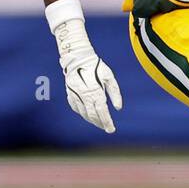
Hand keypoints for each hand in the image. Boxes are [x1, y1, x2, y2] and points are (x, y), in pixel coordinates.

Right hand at [53, 18, 121, 132]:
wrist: (78, 58)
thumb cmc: (96, 67)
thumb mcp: (109, 77)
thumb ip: (114, 93)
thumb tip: (118, 108)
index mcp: (95, 91)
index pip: (102, 111)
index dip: (107, 122)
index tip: (111, 129)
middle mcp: (84, 95)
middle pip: (92, 115)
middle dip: (100, 123)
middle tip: (106, 127)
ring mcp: (75, 96)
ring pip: (83, 114)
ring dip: (92, 120)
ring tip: (99, 122)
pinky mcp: (70, 94)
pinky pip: (76, 108)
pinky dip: (83, 113)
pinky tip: (88, 115)